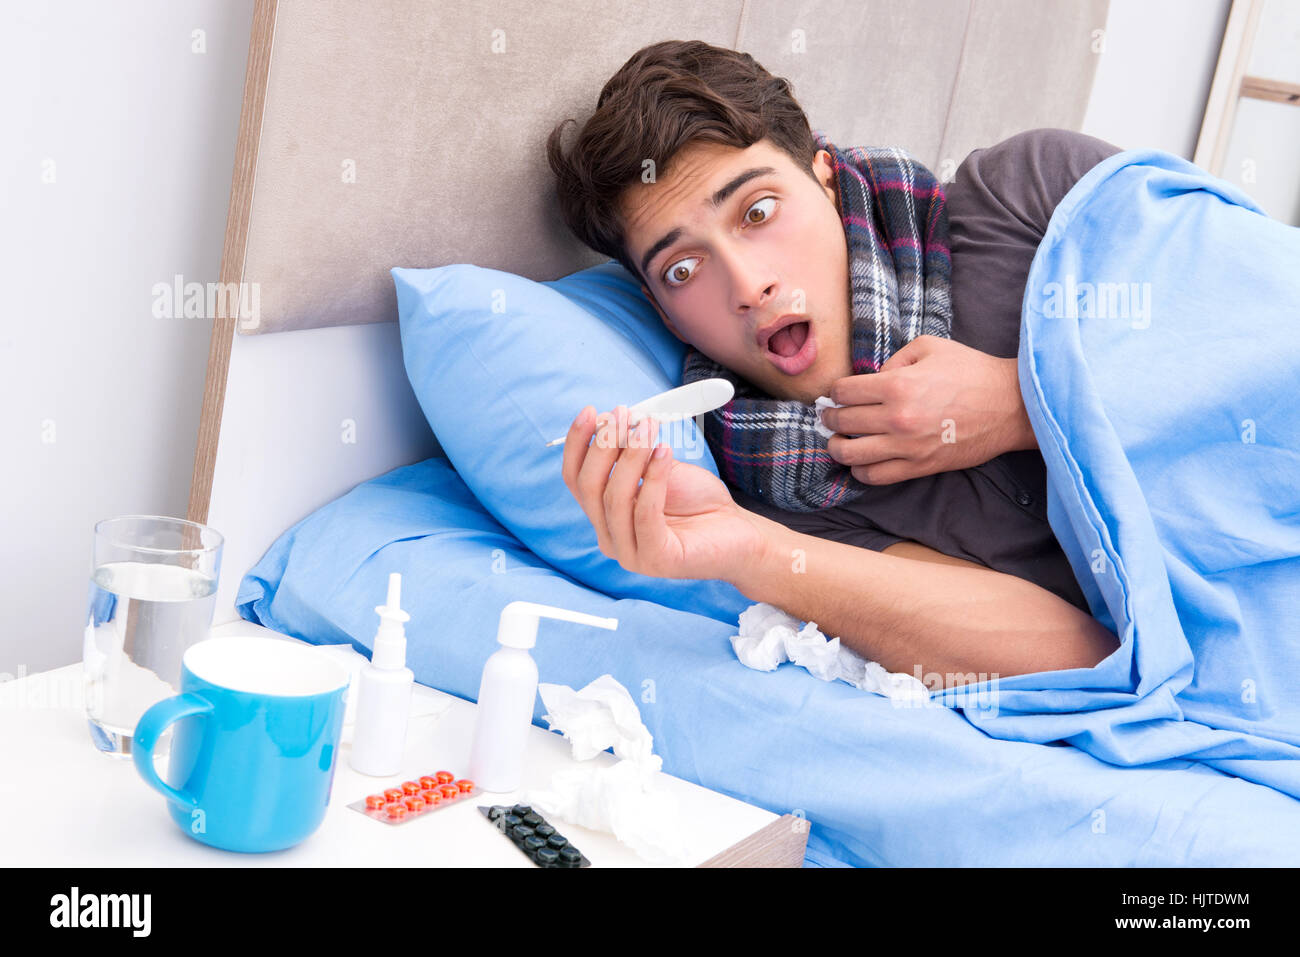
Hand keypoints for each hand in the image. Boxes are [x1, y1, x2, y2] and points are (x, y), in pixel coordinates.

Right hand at [560, 403, 767, 581]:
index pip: (575, 479)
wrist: (739, 533)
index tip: (590, 411)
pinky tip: (664, 452)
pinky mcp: (656, 560)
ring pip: (614, 498)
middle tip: (623, 415)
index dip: (577, 444)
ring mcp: (630, 554)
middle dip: (602, 445)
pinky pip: (645, 513)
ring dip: (630, 456)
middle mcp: (610, 537)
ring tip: (649, 428)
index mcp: (604, 516)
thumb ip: (635, 451)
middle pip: (588, 487)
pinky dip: (653, 477)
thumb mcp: (660, 468)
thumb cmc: (699, 501)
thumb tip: (614, 419)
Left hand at [822, 335, 1035, 484]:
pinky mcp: (919, 467)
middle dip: (830, 418)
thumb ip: (893, 359)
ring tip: (838, 441)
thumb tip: (870, 379)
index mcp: (896, 385)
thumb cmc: (971, 371)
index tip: (837, 394)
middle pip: (842, 422)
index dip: (835, 392)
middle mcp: (897, 418)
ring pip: (850, 455)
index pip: (843, 392)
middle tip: (830, 416)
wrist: (1009, 406)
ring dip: (837, 447)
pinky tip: (861, 461)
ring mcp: (907, 447)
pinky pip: (875, 476)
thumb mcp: (929, 348)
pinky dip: (860, 471)